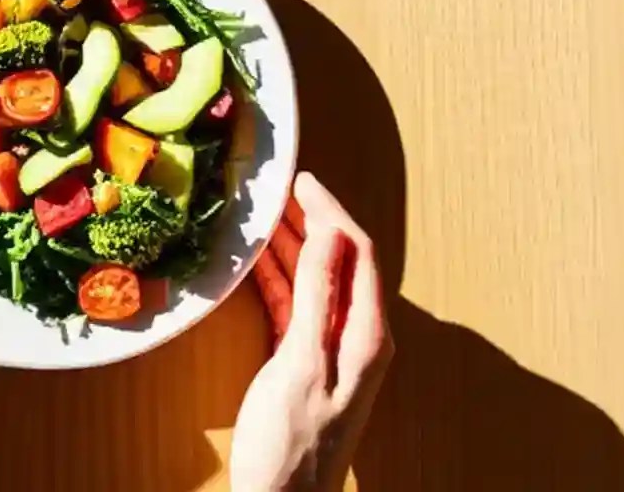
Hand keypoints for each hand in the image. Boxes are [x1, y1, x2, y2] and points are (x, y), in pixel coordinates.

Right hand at [231, 172, 393, 491]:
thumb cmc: (290, 443)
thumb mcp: (302, 364)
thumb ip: (318, 298)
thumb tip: (331, 235)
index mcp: (367, 334)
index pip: (358, 252)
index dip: (331, 211)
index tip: (301, 180)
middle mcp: (358, 336)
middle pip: (341, 261)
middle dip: (312, 220)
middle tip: (278, 188)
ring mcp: (334, 349)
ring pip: (317, 280)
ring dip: (293, 245)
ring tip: (264, 213)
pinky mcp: (308, 361)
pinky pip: (298, 305)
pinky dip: (279, 278)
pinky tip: (256, 261)